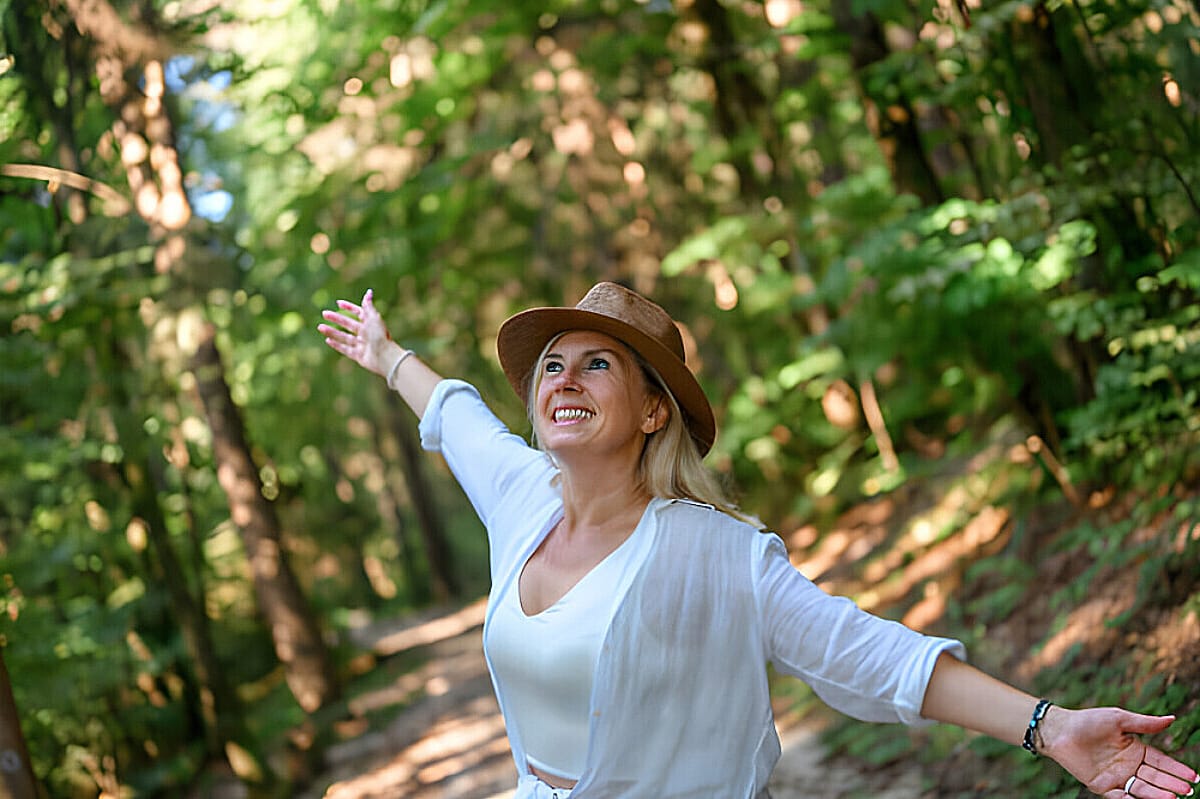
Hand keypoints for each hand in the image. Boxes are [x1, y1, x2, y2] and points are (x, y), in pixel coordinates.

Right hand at [318, 289, 400, 376]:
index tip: (338, 302)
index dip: (349, 307)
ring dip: (332, 332)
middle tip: (324, 313)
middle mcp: (366, 334)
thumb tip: (369, 292)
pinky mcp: (358, 356)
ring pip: (344, 337)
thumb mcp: (374, 318)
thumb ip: (368, 306)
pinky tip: (327, 340)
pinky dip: (337, 345)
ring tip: (320, 327)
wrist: (385, 357)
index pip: (358, 313)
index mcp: (371, 323)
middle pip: (348, 324)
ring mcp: (362, 345)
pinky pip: (346, 349)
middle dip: (336, 318)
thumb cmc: (381, 336)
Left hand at [1042, 707, 1196, 797]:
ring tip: (1173, 797)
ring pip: (1142, 789)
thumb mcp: (1119, 719)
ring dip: (1158, 794)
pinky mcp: (1102, 786)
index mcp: (1135, 749)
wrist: (1060, 729)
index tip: (1193, 777)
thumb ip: (1145, 723)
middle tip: (1188, 791)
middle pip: (1155, 778)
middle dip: (1172, 784)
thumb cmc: (1088, 721)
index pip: (1161, 762)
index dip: (1176, 769)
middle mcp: (1128, 766)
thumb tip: (1172, 719)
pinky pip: (1120, 797)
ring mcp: (1116, 777)